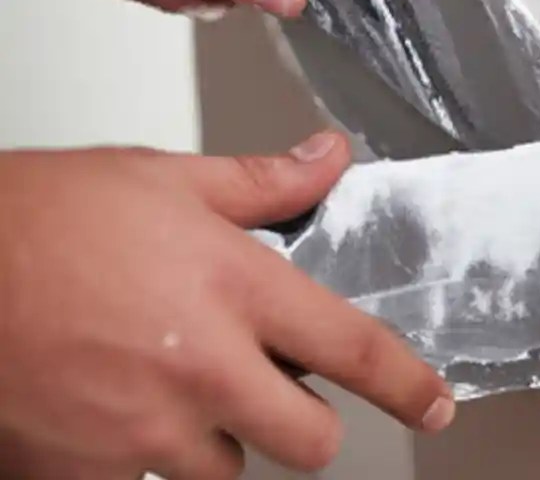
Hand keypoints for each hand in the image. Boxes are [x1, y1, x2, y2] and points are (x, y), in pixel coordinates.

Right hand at [0, 132, 454, 478]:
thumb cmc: (40, 220)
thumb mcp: (163, 181)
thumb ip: (262, 184)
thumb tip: (328, 158)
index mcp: (236, 288)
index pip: (354, 349)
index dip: (407, 386)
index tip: (433, 404)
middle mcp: (204, 366)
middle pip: (309, 441)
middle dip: (302, 424)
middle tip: (268, 390)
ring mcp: (145, 428)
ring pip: (225, 469)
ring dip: (214, 439)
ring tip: (165, 384)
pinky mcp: (88, 471)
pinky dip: (136, 456)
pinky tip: (108, 406)